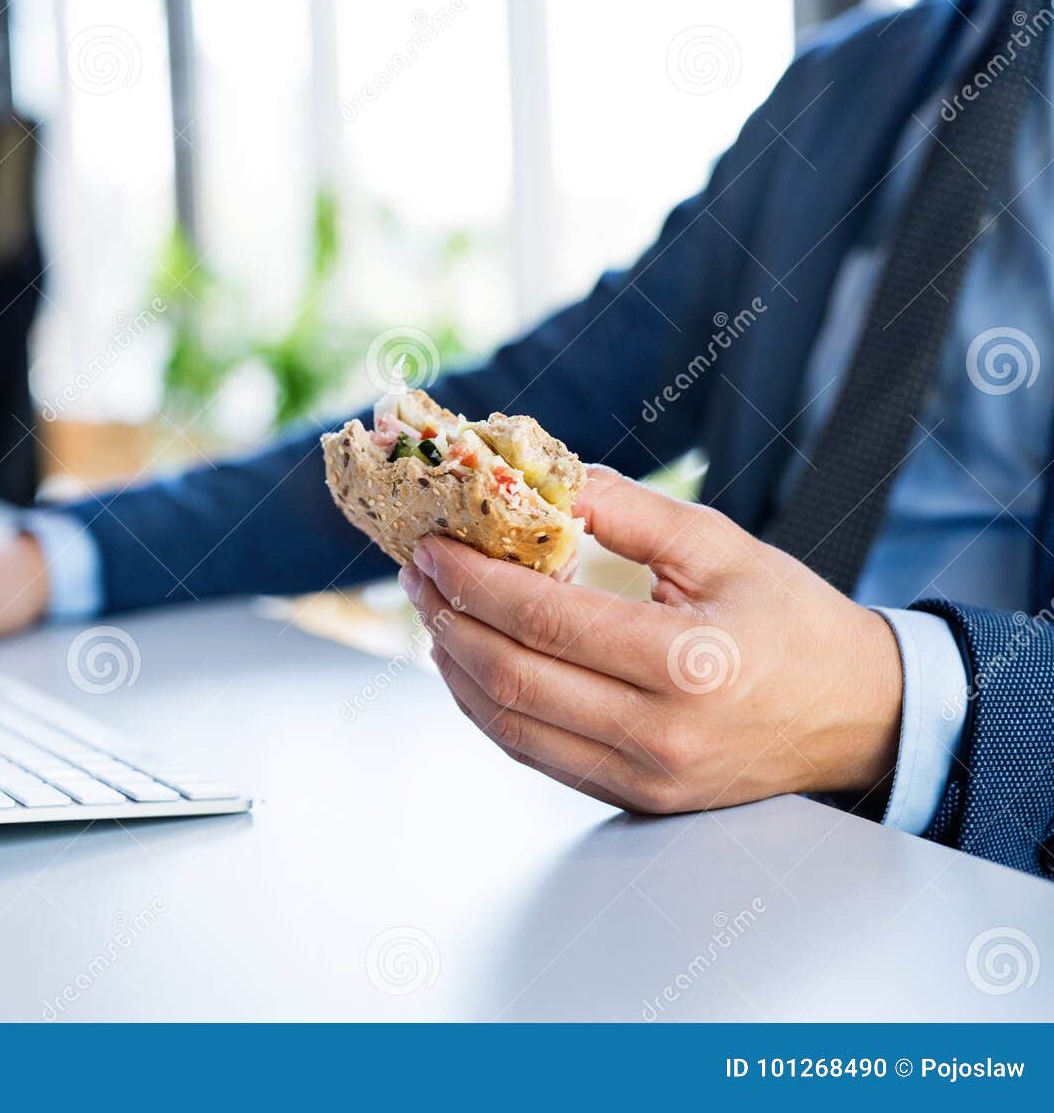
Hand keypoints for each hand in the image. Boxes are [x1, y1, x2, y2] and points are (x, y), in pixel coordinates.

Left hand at [400, 466, 901, 813]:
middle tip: (418, 573)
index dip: (474, 581)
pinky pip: (534, 755)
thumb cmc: (794, 623)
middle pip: (512, 679)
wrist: (857, 717)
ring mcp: (643, 778)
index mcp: (685, 663)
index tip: (435, 545)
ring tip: (431, 612)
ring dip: (454, 668)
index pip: (544, 620)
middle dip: (448, 619)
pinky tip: (469, 663)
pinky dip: (488, 708)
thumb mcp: (722, 546)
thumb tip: (543, 477)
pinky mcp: (632, 798)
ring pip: (509, 727)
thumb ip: (628, 512)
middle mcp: (658, 734)